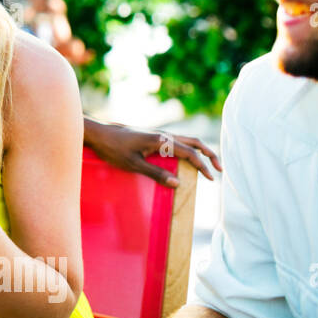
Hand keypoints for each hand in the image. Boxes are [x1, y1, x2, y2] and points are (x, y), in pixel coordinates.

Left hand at [84, 119, 220, 187]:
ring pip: (186, 140)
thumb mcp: (133, 164)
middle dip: (208, 155)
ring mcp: (158, 134)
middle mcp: (163, 135)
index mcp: (161, 140)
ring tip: (208, 164)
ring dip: (199, 151)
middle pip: (193, 142)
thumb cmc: (113, 149)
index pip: (189, 152)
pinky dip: (188, 149)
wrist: (98, 133)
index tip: (211, 178)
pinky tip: (186, 159)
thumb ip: (156, 173)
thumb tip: (178, 184)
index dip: (202, 165)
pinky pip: (176, 142)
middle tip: (219, 169)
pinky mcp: (152, 137)